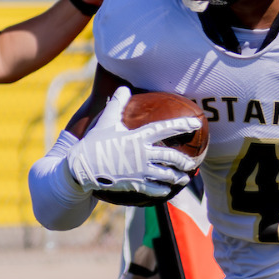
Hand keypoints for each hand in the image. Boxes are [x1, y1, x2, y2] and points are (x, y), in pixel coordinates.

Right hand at [67, 87, 201, 197]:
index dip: (182, 125)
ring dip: (178, 177)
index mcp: (138, 137)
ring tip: (185, 178)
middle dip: (185, 160)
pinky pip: (154, 189)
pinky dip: (163, 190)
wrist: (81, 168)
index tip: (196, 123)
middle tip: (192, 162)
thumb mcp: (106, 121)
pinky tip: (168, 190)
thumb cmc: (94, 142)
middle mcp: (142, 155)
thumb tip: (124, 87)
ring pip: (166, 175)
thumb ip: (117, 104)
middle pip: (172, 158)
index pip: (165, 129)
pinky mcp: (134, 184)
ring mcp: (140, 171)